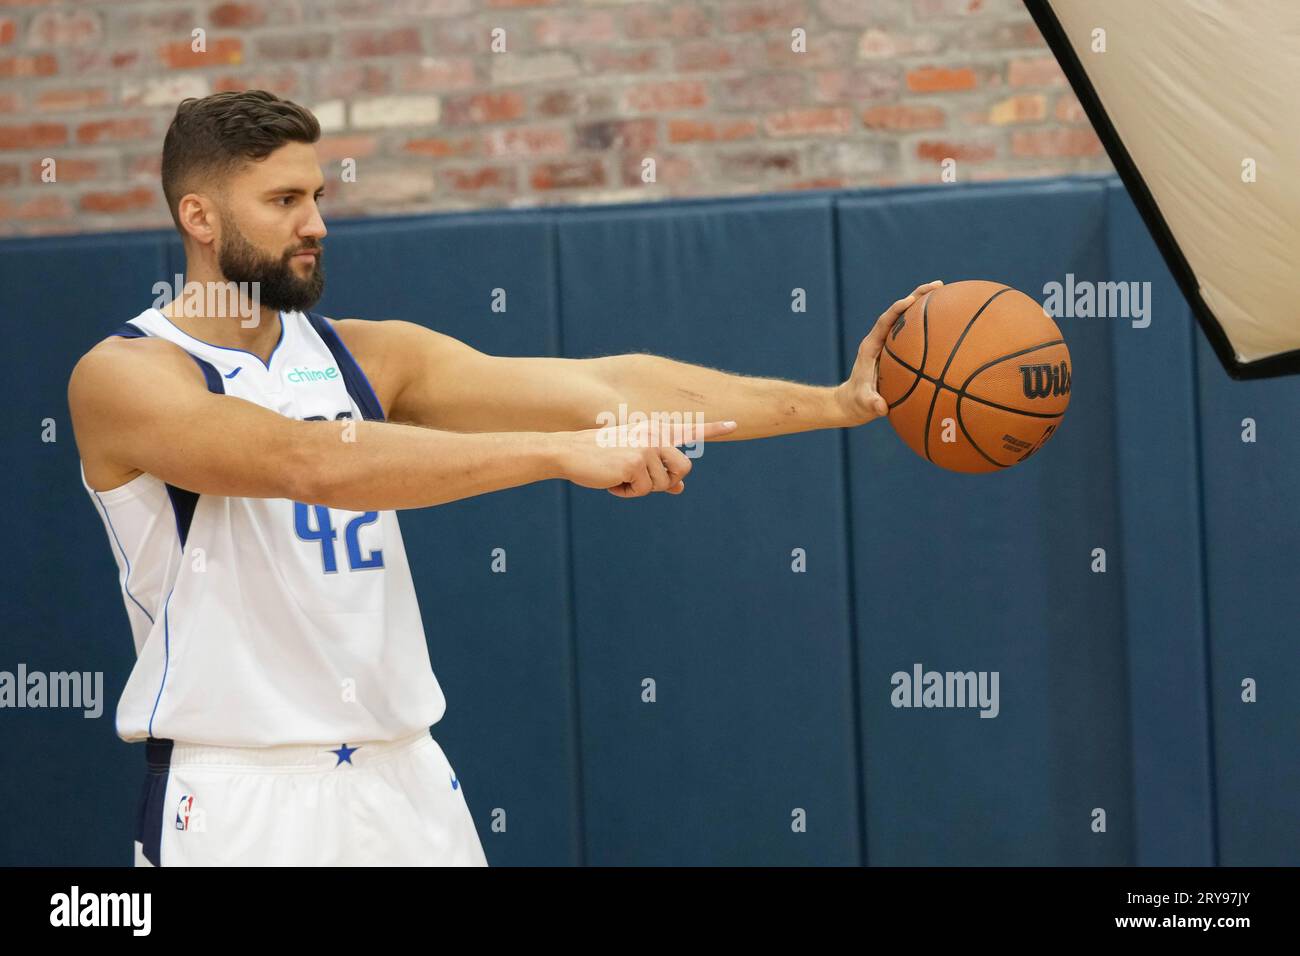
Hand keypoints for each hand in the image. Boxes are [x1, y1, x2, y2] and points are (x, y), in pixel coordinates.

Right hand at [559, 418, 737, 497]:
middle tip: (639, 479)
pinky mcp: (636, 462)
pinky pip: (644, 491)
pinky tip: (612, 481)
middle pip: (683, 468)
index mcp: (655, 431)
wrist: (570, 452)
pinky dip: (627, 493)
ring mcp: (647, 447)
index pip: (690, 429)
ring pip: (662, 484)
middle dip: (666, 481)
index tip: (734, 425)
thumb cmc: (600, 457)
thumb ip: (659, 472)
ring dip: (640, 488)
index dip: (714, 428)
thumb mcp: (632, 463)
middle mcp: (655, 435)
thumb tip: (681, 488)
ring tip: (618, 475)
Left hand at [837, 280, 943, 424]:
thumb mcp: (863, 405)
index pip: (885, 321)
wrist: (852, 404)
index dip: (897, 309)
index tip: (911, 299)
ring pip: (910, 320)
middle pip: (900, 312)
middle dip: (918, 296)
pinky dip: (931, 327)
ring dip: (927, 306)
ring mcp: (890, 344)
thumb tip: (882, 408)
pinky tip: (950, 325)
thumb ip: (871, 405)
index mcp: (871, 346)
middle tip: (939, 285)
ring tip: (947, 294)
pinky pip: (917, 335)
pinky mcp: (898, 351)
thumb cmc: (857, 402)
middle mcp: (881, 340)